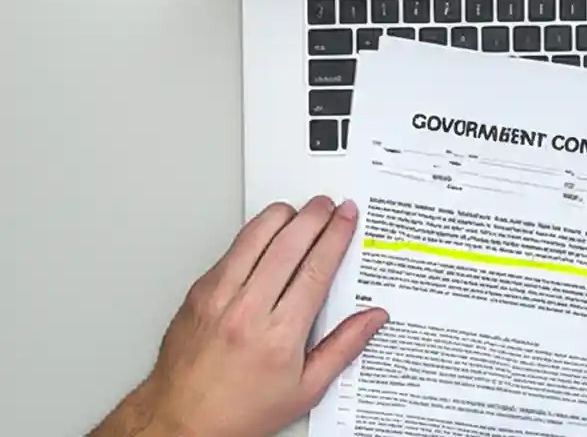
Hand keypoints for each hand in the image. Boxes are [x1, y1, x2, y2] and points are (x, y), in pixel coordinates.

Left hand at [92, 196, 388, 436]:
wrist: (180, 420)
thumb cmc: (239, 412)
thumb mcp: (305, 390)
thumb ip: (343, 348)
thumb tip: (372, 319)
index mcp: (279, 336)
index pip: (315, 269)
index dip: (336, 236)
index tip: (347, 218)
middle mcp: (246, 311)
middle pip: (288, 244)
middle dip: (314, 216)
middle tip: (328, 205)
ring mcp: (217, 298)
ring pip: (254, 237)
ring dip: (282, 216)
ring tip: (300, 211)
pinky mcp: (198, 293)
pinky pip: (230, 251)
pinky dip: (254, 234)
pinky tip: (267, 233)